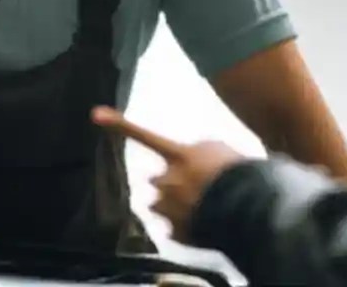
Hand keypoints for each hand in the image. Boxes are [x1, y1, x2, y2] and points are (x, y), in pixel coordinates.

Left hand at [92, 106, 244, 243]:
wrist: (251, 212)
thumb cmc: (239, 176)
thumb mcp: (221, 150)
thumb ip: (196, 153)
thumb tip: (189, 166)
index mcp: (179, 156)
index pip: (145, 136)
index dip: (120, 125)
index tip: (95, 114)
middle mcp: (167, 180)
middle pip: (156, 180)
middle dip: (168, 184)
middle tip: (194, 188)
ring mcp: (169, 208)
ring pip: (160, 206)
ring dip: (173, 206)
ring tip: (202, 207)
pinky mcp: (175, 232)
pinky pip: (174, 228)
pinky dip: (185, 227)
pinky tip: (205, 223)